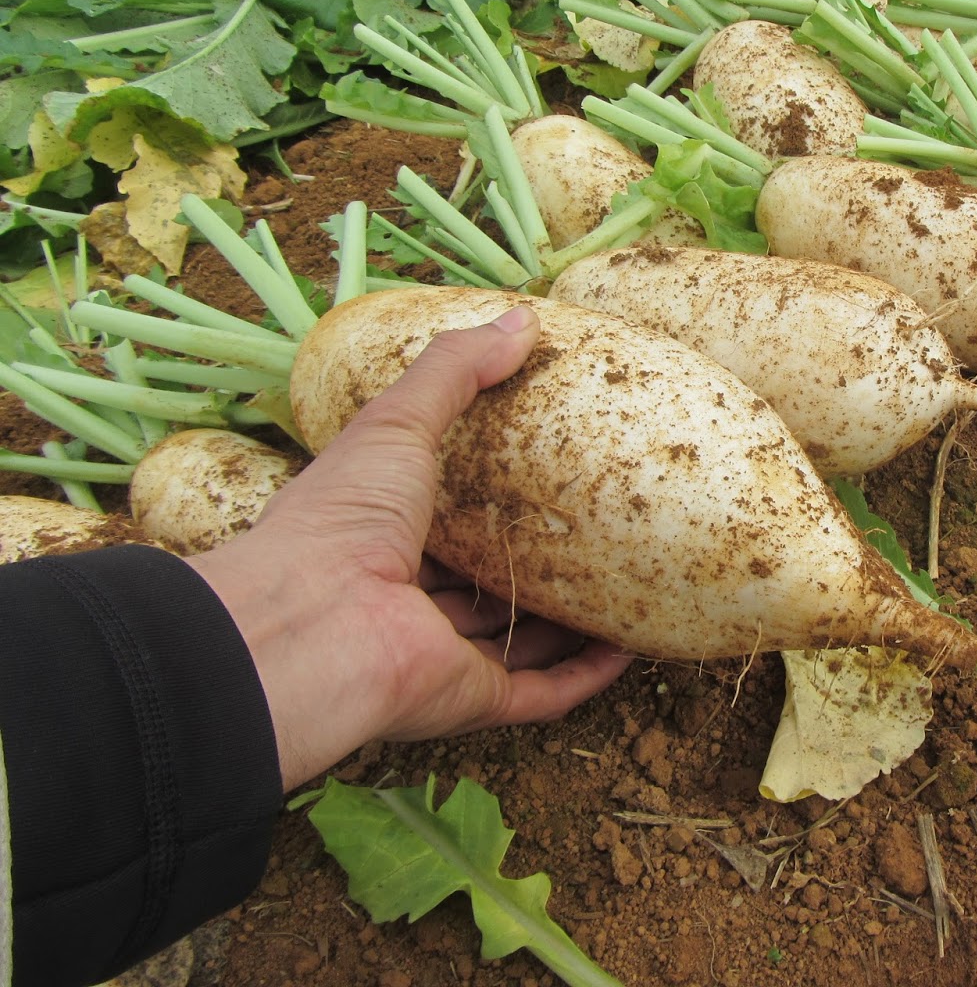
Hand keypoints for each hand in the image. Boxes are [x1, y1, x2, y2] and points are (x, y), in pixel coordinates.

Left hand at [186, 306, 631, 790]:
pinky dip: (585, 676)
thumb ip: (455, 371)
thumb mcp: (395, 421)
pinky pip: (540, 692)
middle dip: (532, 563)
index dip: (482, 496)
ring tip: (625, 588)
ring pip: (513, 641)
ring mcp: (437, 651)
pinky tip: (628, 648)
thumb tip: (520, 317)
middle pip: (478, 583)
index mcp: (380, 532)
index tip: (539, 469)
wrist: (309, 627)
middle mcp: (406, 596)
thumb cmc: (339, 519)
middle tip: (597, 529)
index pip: (436, 517)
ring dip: (566, 624)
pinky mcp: (469, 696)